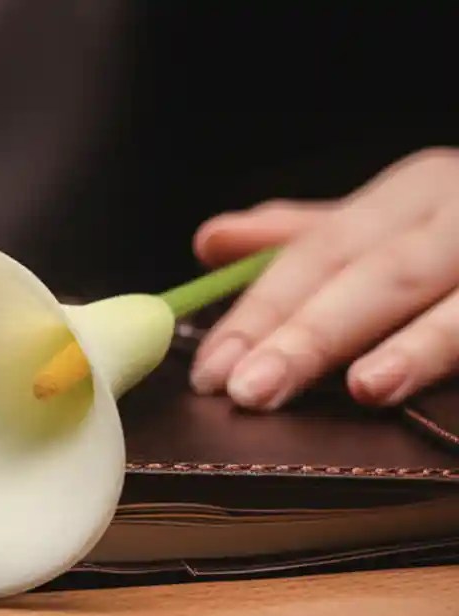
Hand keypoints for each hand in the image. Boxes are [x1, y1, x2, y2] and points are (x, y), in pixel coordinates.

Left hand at [190, 147, 458, 409]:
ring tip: (364, 386)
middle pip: (379, 273)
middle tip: (251, 392)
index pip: (317, 253)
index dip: (260, 312)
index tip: (210, 371)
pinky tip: (437, 390)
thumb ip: (307, 236)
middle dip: (313, 334)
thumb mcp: (394, 220)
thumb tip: (209, 242)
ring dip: (420, 344)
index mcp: (413, 194)